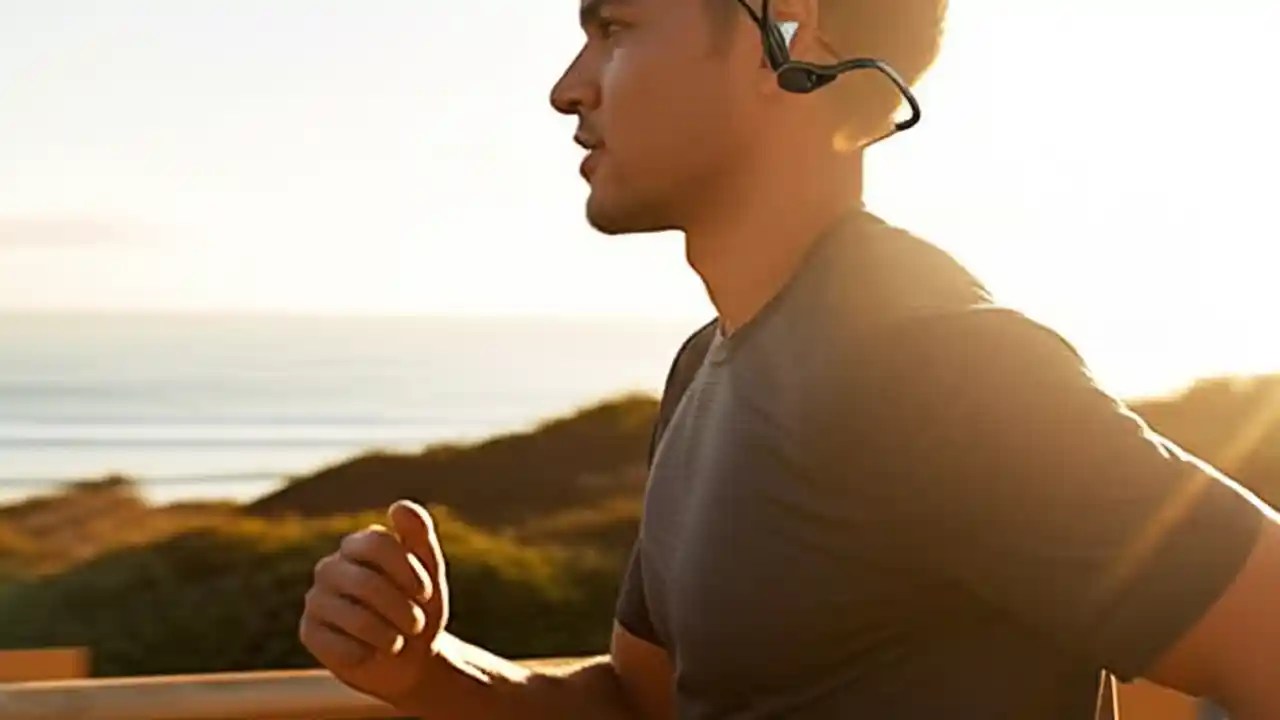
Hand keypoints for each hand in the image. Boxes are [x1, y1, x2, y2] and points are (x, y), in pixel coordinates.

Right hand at [300, 500, 449, 706]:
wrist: (410, 659)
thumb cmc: (420, 609)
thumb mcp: (429, 574)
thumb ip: (419, 537)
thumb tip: (399, 506)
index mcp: (360, 545)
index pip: (377, 543)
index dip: (406, 569)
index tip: (426, 593)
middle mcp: (332, 566)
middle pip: (366, 583)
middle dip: (401, 609)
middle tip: (418, 625)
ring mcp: (316, 598)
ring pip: (353, 617)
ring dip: (387, 635)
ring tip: (398, 642)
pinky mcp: (308, 631)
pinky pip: (336, 644)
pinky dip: (364, 654)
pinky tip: (370, 653)